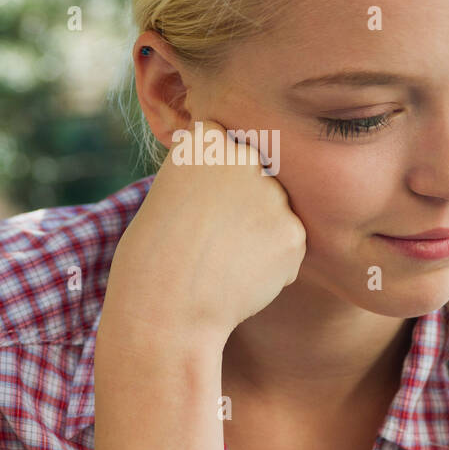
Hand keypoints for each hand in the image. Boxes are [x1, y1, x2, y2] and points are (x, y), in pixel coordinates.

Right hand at [105, 118, 306, 346]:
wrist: (165, 309)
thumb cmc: (154, 258)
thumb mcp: (170, 196)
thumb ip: (213, 178)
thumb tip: (255, 179)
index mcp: (205, 140)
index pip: (225, 144)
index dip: (212, 179)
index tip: (196, 205)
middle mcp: (242, 156)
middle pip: (258, 176)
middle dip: (245, 202)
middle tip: (213, 238)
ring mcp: (272, 194)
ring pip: (277, 211)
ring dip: (261, 234)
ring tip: (222, 261)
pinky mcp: (293, 233)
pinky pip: (291, 244)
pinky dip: (274, 264)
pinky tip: (240, 278)